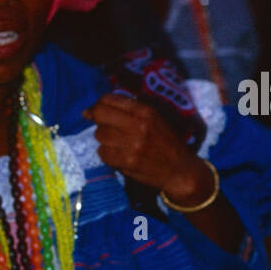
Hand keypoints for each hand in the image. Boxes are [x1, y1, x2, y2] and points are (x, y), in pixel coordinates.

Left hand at [84, 94, 211, 203]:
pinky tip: (119, 155)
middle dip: (98, 121)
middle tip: (104, 127)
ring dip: (105, 139)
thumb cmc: (165, 143)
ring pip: (100, 135)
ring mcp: (132, 144)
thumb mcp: (154, 119)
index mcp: (145, 111)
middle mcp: (138, 125)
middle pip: (100, 115)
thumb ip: (128, 111)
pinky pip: (103, 153)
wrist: (180, 170)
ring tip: (118, 143)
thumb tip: (90, 110)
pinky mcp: (127, 162)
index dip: (97, 105)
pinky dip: (107, 154)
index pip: (109, 100)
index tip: (94, 111)